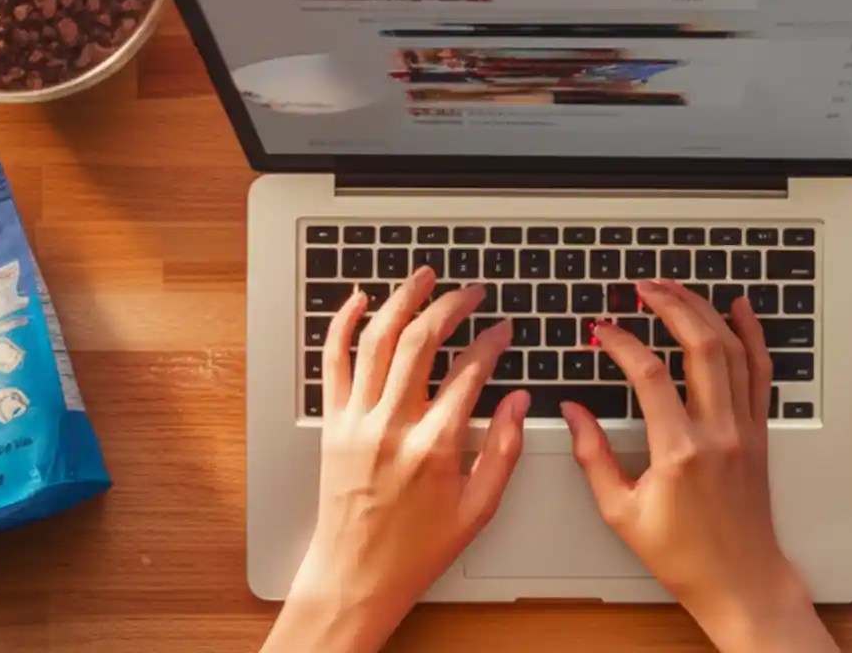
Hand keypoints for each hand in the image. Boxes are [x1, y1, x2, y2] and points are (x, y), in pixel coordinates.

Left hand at [263, 268, 527, 652]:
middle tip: (471, 292)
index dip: (491, 342)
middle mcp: (391, 426)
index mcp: (434, 447)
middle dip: (451, 306)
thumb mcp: (478, 509)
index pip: (469, 372)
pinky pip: (332, 362)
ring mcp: (356, 421)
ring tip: (423, 277)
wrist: (355, 575)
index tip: (503, 330)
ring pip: (376, 340)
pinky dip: (343, 325)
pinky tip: (358, 301)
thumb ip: (503, 450)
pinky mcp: (332, 423)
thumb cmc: (416, 549)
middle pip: (421, 342)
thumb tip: (519, 402)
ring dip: (401, 300)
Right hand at [562, 279, 836, 652]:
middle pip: (699, 346)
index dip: (622, 343)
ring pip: (732, 351)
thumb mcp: (621, 512)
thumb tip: (573, 412)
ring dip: (703, 311)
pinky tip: (739, 309)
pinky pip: (760, 371)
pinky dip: (751, 334)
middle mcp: (718, 433)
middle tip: (643, 288)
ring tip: (676, 288)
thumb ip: (592, 456)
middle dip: (669, 306)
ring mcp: (744, 429)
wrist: (740, 580)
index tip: (603, 331)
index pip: (649, 375)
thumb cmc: (682, 555)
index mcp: (679, 452)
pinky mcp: (759, 432)